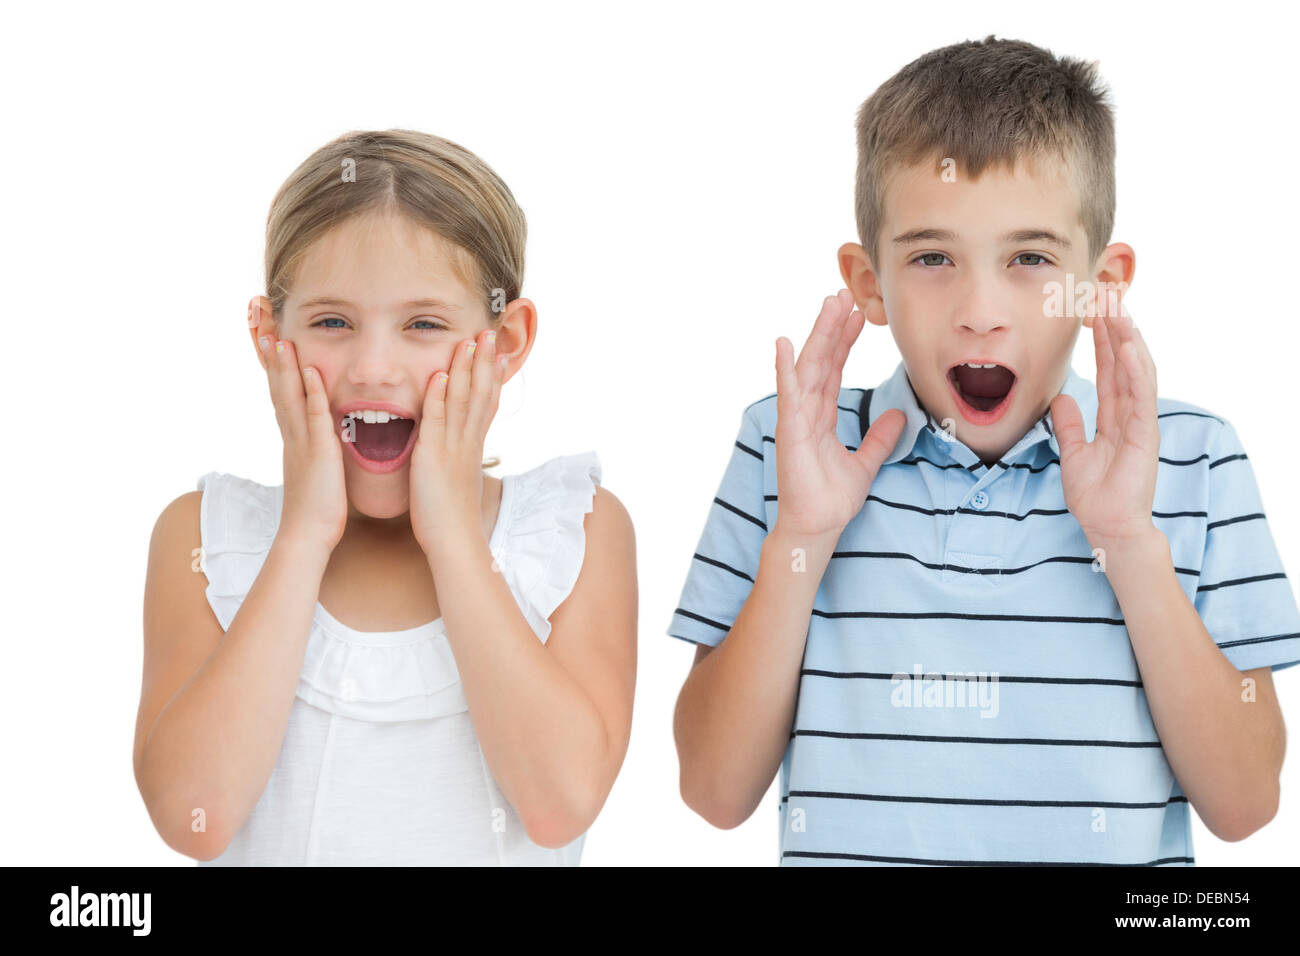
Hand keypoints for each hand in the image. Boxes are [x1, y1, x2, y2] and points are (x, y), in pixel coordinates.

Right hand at [251, 296, 347, 553]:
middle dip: (265, 343)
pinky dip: (311, 393)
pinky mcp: (318, 454)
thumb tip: (320, 426)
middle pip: (274, 379)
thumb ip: (316, 441)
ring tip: (274, 330)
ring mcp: (302, 441)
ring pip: (288, 394)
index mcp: (293, 432)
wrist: (308, 537)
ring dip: (281, 362)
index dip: (269, 353)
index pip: (278, 384)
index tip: (263, 322)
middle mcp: (292, 432)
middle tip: (255, 308)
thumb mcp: (315, 464)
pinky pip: (314, 419)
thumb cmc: (318, 505)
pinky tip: (309, 370)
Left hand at [409, 328, 504, 554]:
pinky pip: (436, 421)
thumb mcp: (459, 482)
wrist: (455, 542)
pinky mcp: (433, 457)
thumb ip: (458, 461)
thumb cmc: (452, 520)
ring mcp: (452, 448)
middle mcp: (467, 442)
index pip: (487, 403)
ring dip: (466, 369)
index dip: (492, 376)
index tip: (498, 352)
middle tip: (490, 332)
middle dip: (485, 362)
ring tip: (471, 341)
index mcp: (473, 447)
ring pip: (462, 400)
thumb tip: (459, 455)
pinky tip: (440, 374)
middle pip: (481, 394)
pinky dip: (438, 396)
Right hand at [773, 290, 905, 538]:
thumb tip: (900, 416)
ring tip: (829, 305)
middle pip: (821, 360)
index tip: (859, 316)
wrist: (817, 527)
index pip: (833, 370)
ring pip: (808, 368)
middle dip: (833, 327)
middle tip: (845, 295)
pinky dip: (785, 368)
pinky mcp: (791, 432)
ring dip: (818, 335)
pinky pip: (789, 395)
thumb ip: (880, 439)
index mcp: (820, 417)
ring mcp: (796, 419)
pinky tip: (784, 343)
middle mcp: (806, 412)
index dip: (845, 342)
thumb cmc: (831, 499)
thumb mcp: (865, 463)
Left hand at [1051, 306, 1160, 553]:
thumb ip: (1070, 424)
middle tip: (1106, 293)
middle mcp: (1131, 413)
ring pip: (1136, 370)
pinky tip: (1130, 344)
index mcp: (1115, 416)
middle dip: (1115, 327)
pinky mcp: (1146, 433)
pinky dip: (1137, 367)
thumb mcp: (1073, 452)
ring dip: (1127, 337)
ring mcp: (1141, 421)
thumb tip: (1060, 398)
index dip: (1102, 340)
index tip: (1093, 310)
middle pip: (1124, 361)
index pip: (1109, 369)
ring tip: (1117, 307)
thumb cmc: (1095, 495)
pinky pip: (1142, 394)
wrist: (1108, 526)